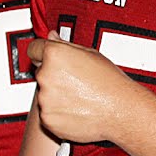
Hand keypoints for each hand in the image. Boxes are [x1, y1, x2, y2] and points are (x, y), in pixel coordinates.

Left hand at [27, 32, 137, 146]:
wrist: (121, 110)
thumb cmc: (110, 82)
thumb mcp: (91, 54)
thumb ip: (65, 45)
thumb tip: (51, 36)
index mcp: (55, 54)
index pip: (34, 49)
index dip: (41, 52)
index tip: (47, 57)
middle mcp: (46, 75)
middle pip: (41, 72)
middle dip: (54, 75)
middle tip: (76, 81)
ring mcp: (45, 99)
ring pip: (45, 94)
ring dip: (57, 95)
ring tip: (80, 97)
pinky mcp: (47, 118)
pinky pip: (48, 113)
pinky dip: (59, 112)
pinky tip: (77, 109)